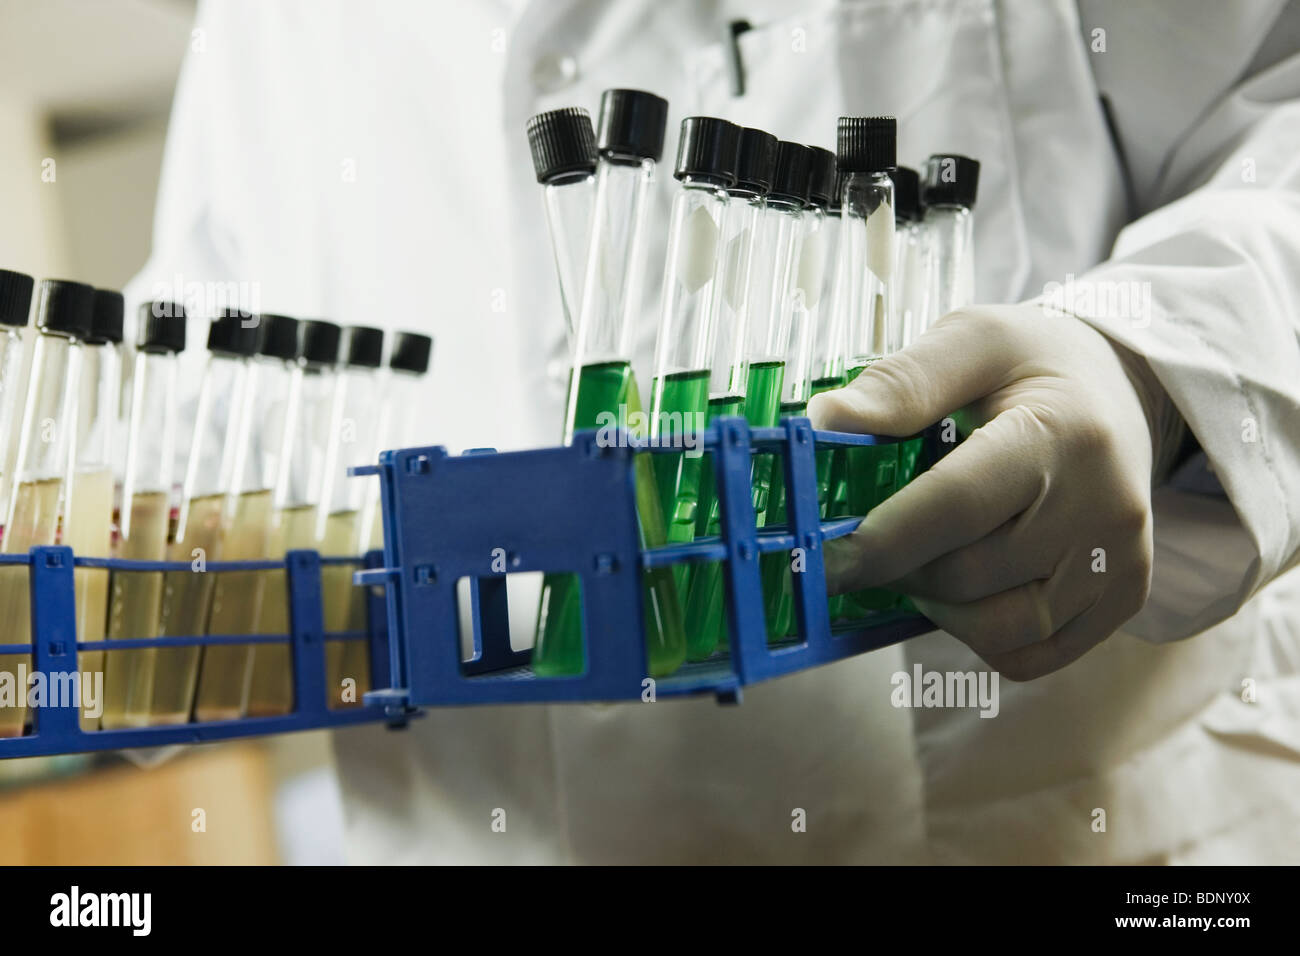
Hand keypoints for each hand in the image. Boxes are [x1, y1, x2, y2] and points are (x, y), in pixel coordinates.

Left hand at [808, 303, 1159, 679]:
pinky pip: (1033, 655)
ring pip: (999, 631)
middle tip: (875, 541)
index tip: (824, 560)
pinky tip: (968, 590)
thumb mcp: (971, 340)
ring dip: (939, 609)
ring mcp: (1120, 559)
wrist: (1119, 386)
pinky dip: (982, 636)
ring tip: (925, 561)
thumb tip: (825, 419)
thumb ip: (902, 383)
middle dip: (901, 568)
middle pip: (967, 576)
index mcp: (1061, 434)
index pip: (954, 507)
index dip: (879, 541)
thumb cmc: (1031, 363)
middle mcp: (1104, 506)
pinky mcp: (1126, 595)